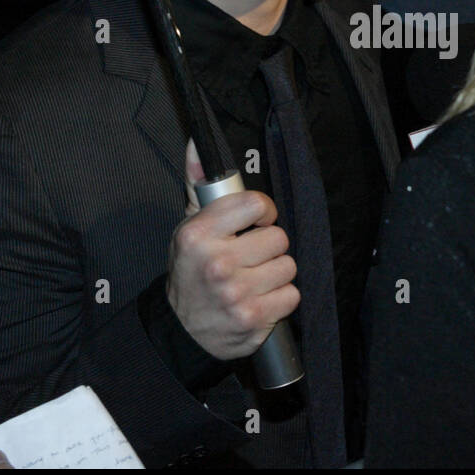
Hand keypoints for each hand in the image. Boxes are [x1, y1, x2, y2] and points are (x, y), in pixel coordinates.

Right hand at [164, 140, 299, 360]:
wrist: (182, 330)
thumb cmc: (191, 271)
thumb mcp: (189, 227)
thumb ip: (198, 184)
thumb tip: (197, 144)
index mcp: (198, 234)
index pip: (255, 204)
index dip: (263, 212)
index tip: (256, 222)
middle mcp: (216, 263)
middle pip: (278, 237)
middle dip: (269, 246)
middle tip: (251, 256)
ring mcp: (235, 293)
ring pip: (288, 266)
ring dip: (276, 273)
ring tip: (254, 278)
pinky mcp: (253, 318)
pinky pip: (292, 295)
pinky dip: (280, 298)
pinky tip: (260, 298)